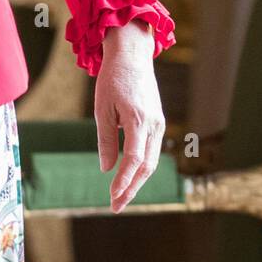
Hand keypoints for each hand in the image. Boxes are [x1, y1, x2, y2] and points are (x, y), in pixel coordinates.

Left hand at [95, 18, 165, 212]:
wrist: (132, 55)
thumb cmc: (113, 79)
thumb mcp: (102, 108)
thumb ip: (106, 140)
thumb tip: (107, 169)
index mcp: (138, 119)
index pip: (134, 159)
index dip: (124, 181)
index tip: (113, 197)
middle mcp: (154, 124)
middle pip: (146, 166)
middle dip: (131, 189)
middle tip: (115, 206)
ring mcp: (159, 123)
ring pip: (151, 161)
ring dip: (136, 181)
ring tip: (121, 197)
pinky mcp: (158, 121)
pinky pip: (152, 150)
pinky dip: (141, 167)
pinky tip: (129, 176)